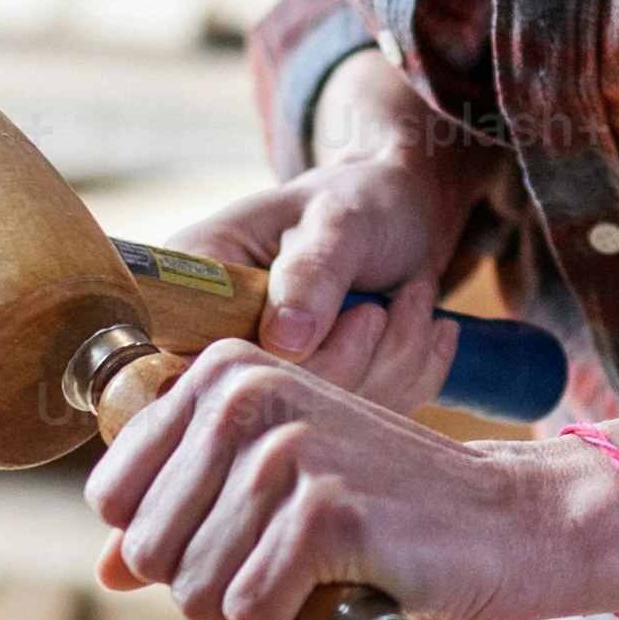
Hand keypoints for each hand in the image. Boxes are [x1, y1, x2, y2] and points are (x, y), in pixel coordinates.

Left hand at [88, 343, 618, 619]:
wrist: (509, 522)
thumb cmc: (388, 511)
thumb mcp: (277, 492)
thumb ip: (189, 520)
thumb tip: (107, 570)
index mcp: (224, 374)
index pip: (116, 497)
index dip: (173, 547)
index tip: (244, 535)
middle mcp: (247, 396)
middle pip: (152, 553)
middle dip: (216, 587)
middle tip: (291, 566)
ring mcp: (288, 450)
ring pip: (197, 593)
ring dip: (260, 615)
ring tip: (322, 579)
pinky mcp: (328, 511)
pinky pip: (253, 614)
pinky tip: (343, 596)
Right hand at [166, 137, 490, 417]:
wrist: (401, 213)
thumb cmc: (360, 202)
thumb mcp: (340, 220)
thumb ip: (312, 271)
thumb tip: (285, 341)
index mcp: (197, 283)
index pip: (206, 360)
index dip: (283, 362)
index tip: (364, 317)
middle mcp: (218, 339)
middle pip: (270, 398)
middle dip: (358, 356)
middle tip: (397, 300)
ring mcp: (266, 373)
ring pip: (324, 415)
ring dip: (394, 359)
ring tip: (414, 298)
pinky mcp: (313, 398)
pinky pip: (363, 417)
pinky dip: (409, 372)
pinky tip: (421, 325)